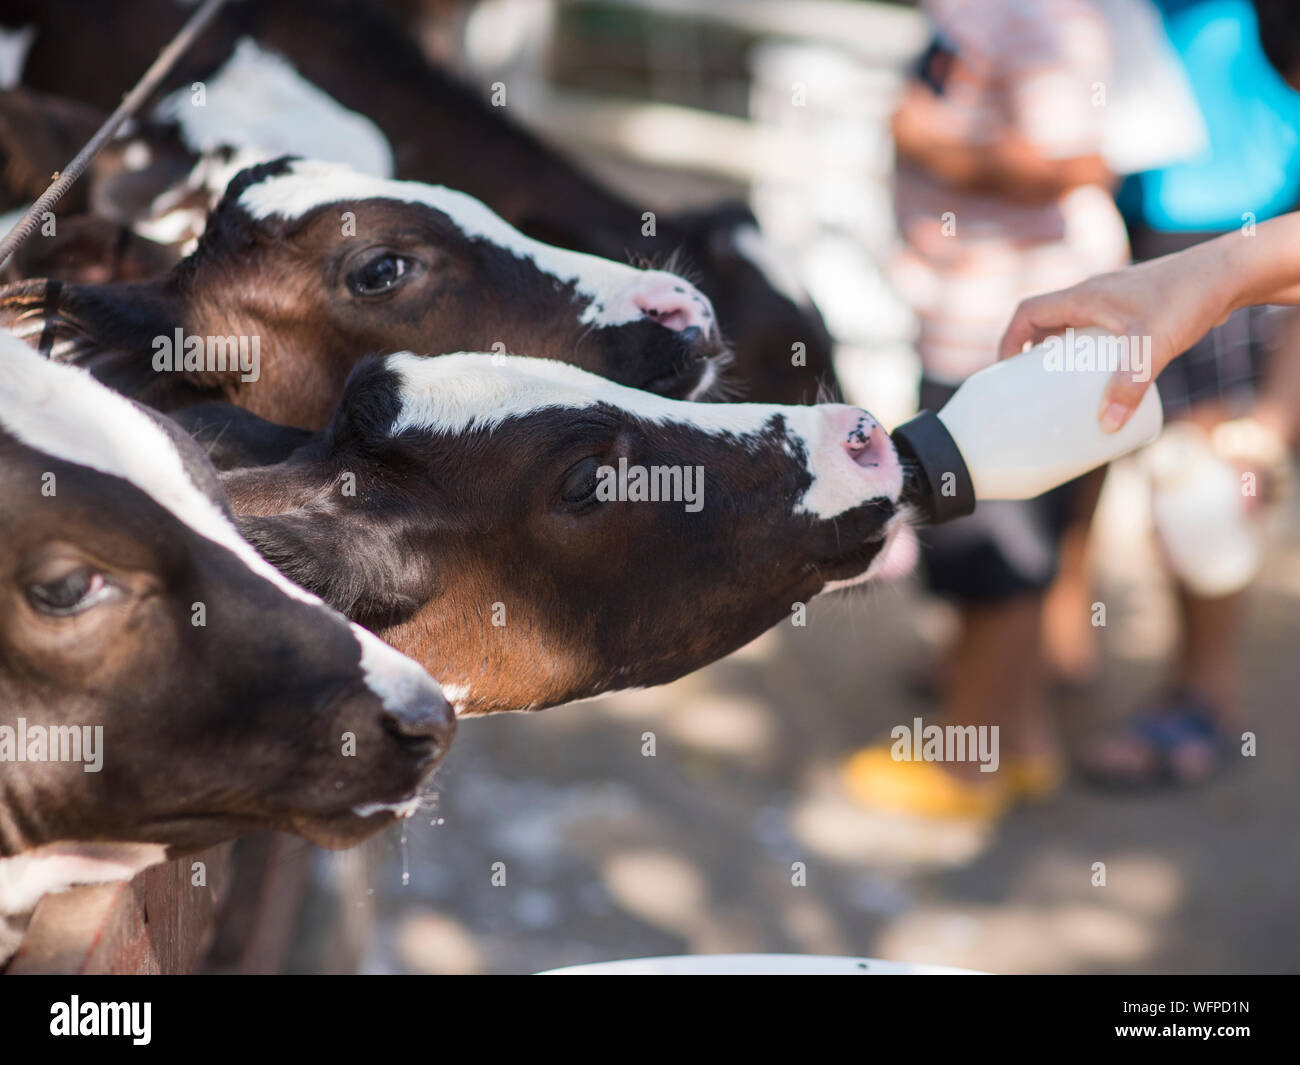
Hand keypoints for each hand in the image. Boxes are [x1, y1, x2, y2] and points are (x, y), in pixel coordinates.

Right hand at [998, 243, 1235, 430]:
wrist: (1231, 272)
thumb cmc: (1188, 298)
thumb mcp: (1154, 345)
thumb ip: (1130, 385)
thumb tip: (1106, 426)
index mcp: (1083, 296)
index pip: (1028, 312)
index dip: (1008, 340)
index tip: (1004, 371)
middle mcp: (1094, 293)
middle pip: (1046, 320)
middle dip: (1032, 352)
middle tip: (1033, 386)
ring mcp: (1114, 299)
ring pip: (1072, 324)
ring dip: (1060, 350)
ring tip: (1063, 383)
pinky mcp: (1135, 306)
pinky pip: (1096, 327)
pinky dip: (1087, 348)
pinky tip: (1104, 370)